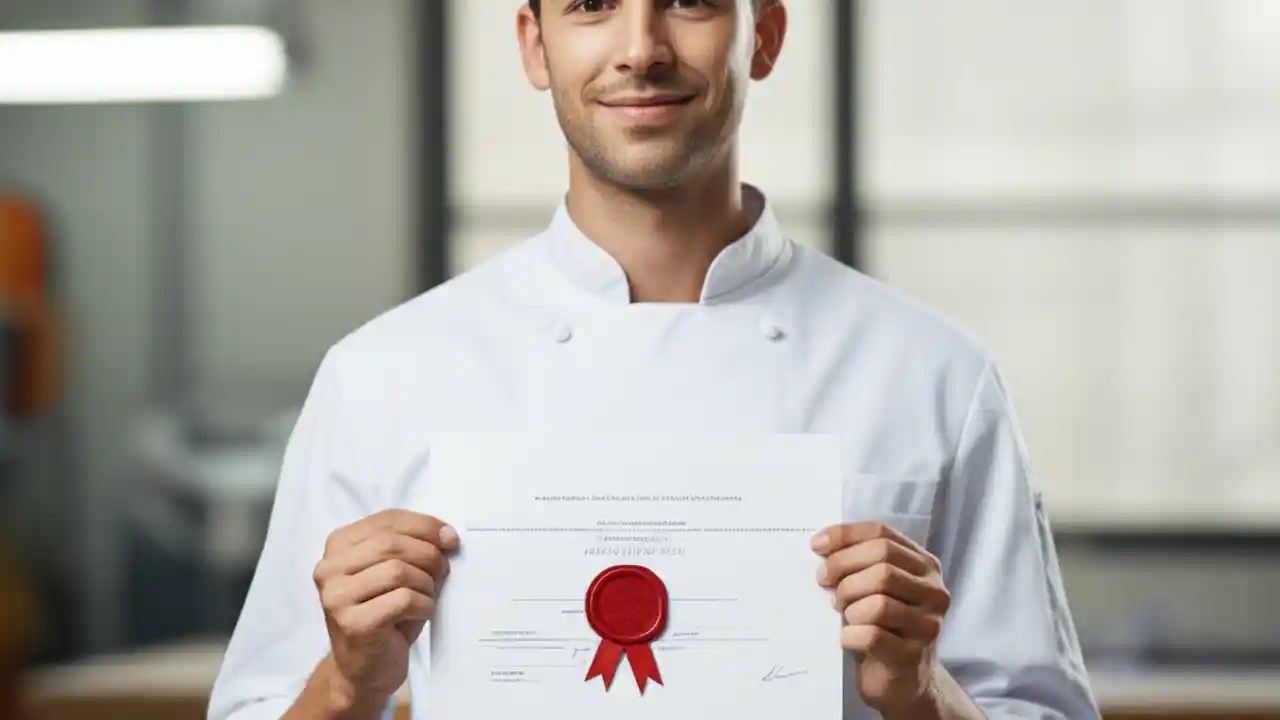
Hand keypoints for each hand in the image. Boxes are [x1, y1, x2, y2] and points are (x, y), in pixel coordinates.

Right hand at [312, 509, 458, 710]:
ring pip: (399, 571)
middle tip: (444, 571)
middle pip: (393, 543)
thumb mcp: (394, 572)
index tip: (450, 537)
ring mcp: (336, 597)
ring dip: (426, 583)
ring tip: (427, 597)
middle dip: (429, 554)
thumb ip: (411, 547)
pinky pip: (403, 600)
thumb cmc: (385, 615)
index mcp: (338, 545)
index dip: (425, 525)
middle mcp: (329, 568)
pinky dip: (423, 605)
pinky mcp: (352, 623)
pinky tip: (421, 613)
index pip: (387, 519)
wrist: (364, 670)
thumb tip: (447, 535)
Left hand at [812, 522, 949, 714]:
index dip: (845, 536)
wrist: (902, 683)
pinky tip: (848, 639)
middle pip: (881, 563)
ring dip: (849, 606)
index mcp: (924, 566)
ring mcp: (927, 624)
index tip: (816, 546)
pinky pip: (872, 635)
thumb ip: (859, 564)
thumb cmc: (882, 628)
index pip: (882, 535)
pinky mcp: (912, 655)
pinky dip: (850, 635)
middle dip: (843, 570)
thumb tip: (821, 546)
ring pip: (878, 600)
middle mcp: (933, 591)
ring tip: (843, 614)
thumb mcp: (874, 588)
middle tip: (824, 584)